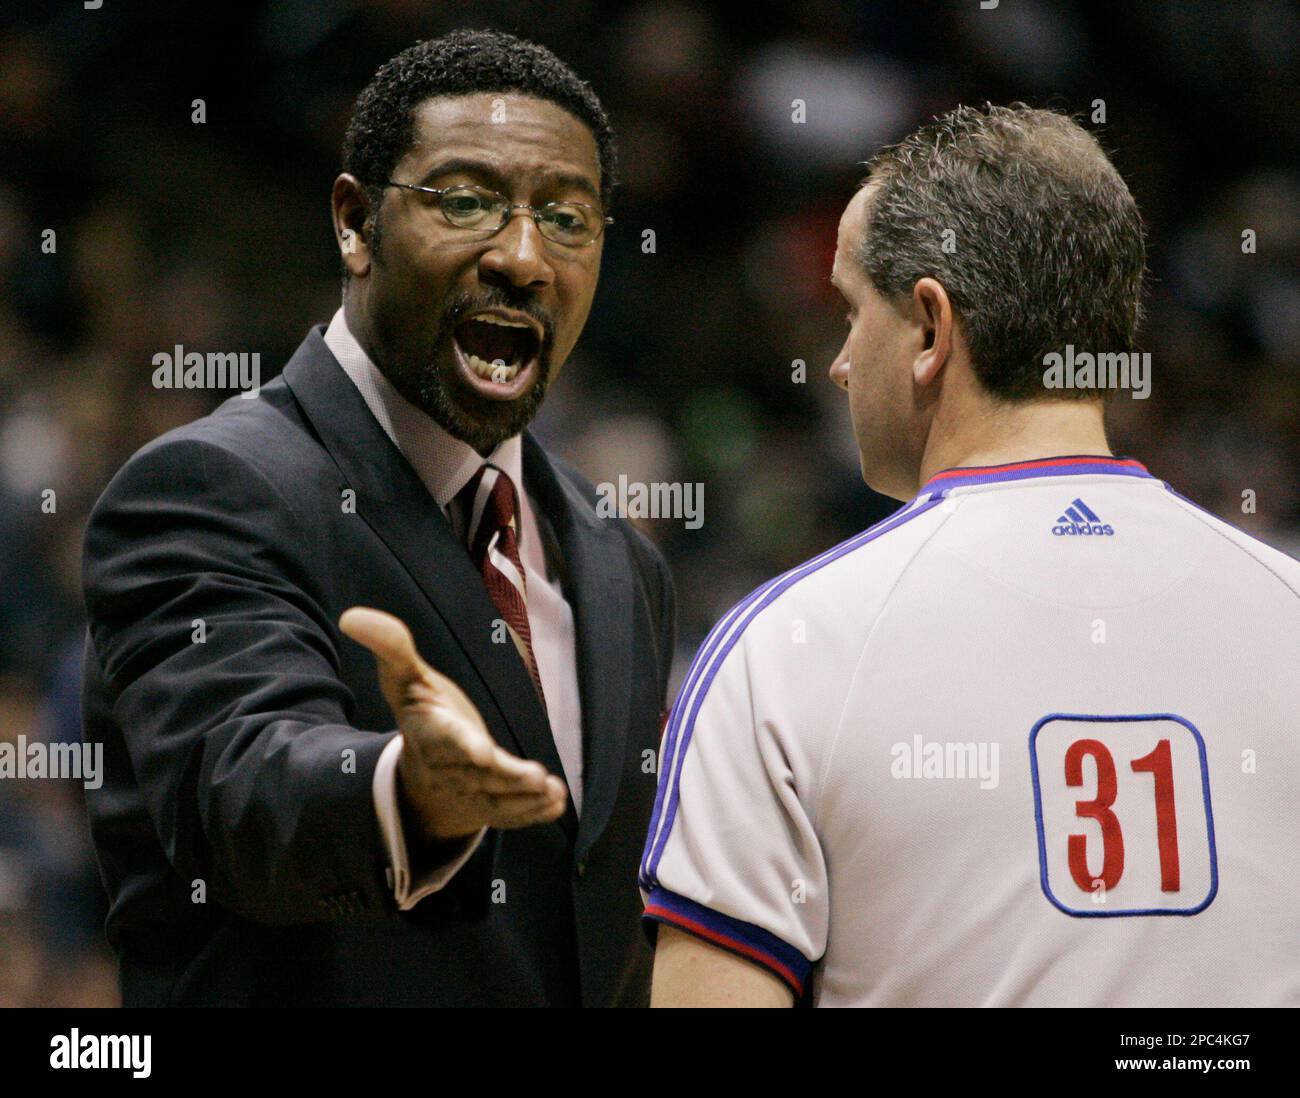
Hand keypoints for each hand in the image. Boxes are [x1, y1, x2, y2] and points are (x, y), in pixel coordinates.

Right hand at [340, 607, 566, 840]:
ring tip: (552, 791)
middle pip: (478, 775)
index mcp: (430, 732)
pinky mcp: (490, 806)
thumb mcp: (405, 678)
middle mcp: (450, 766)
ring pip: (499, 799)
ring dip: (527, 798)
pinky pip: (511, 813)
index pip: (444, 739)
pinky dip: (534, 811)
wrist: (424, 768)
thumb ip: (391, 648)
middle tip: (536, 777)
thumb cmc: (422, 712)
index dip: (463, 744)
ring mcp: (471, 791)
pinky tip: (556, 804)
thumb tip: (351, 617)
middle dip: (507, 778)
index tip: (484, 751)